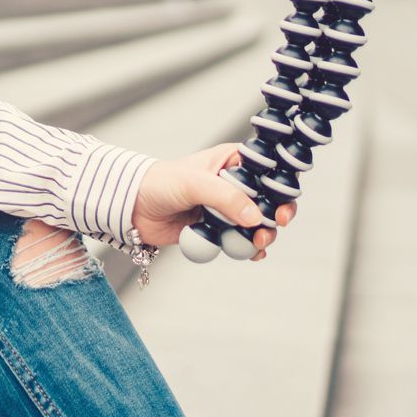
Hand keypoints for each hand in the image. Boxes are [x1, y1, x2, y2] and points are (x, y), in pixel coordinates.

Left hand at [130, 143, 295, 260]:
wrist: (132, 208)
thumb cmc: (160, 183)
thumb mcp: (194, 182)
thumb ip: (226, 197)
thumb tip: (255, 217)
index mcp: (232, 162)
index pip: (267, 170)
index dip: (281, 186)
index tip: (283, 204)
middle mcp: (233, 184)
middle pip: (269, 200)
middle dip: (276, 215)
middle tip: (275, 226)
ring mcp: (226, 208)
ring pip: (257, 223)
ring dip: (263, 235)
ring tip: (258, 243)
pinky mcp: (217, 229)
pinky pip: (240, 241)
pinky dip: (248, 248)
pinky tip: (252, 254)